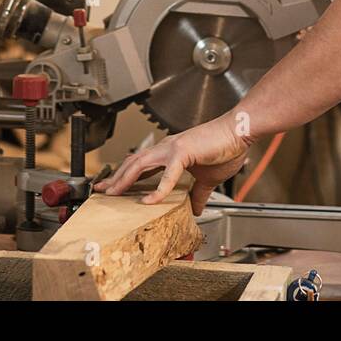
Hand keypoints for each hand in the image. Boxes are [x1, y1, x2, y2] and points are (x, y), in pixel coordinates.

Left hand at [94, 116, 252, 214]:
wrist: (239, 132)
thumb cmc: (226, 148)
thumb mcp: (208, 178)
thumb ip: (198, 193)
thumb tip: (195, 208)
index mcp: (171, 151)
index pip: (141, 164)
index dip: (125, 175)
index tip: (112, 186)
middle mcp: (167, 147)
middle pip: (133, 162)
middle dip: (116, 177)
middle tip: (101, 190)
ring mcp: (173, 148)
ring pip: (140, 164)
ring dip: (125, 179)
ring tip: (114, 193)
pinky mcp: (183, 152)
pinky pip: (166, 174)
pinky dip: (157, 189)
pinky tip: (149, 201)